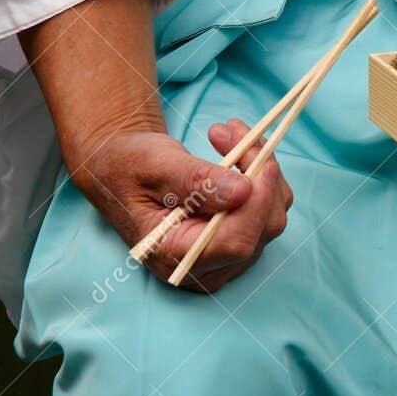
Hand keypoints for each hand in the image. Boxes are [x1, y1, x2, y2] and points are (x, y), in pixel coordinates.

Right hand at [68, 119, 292, 293]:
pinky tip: (237, 149)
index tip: (258, 158)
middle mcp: (206, 266)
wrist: (123, 171)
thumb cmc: (128, 169)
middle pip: (262, 228)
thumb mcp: (153, 166)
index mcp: (175, 256)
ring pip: (273, 215)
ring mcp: (226, 256)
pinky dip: (262, 173)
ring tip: (227, 132)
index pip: (235, 242)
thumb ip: (195, 181)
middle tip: (232, 129)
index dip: (256, 203)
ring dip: (262, 167)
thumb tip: (243, 191)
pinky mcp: (240, 237)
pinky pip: (269, 207)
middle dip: (260, 173)